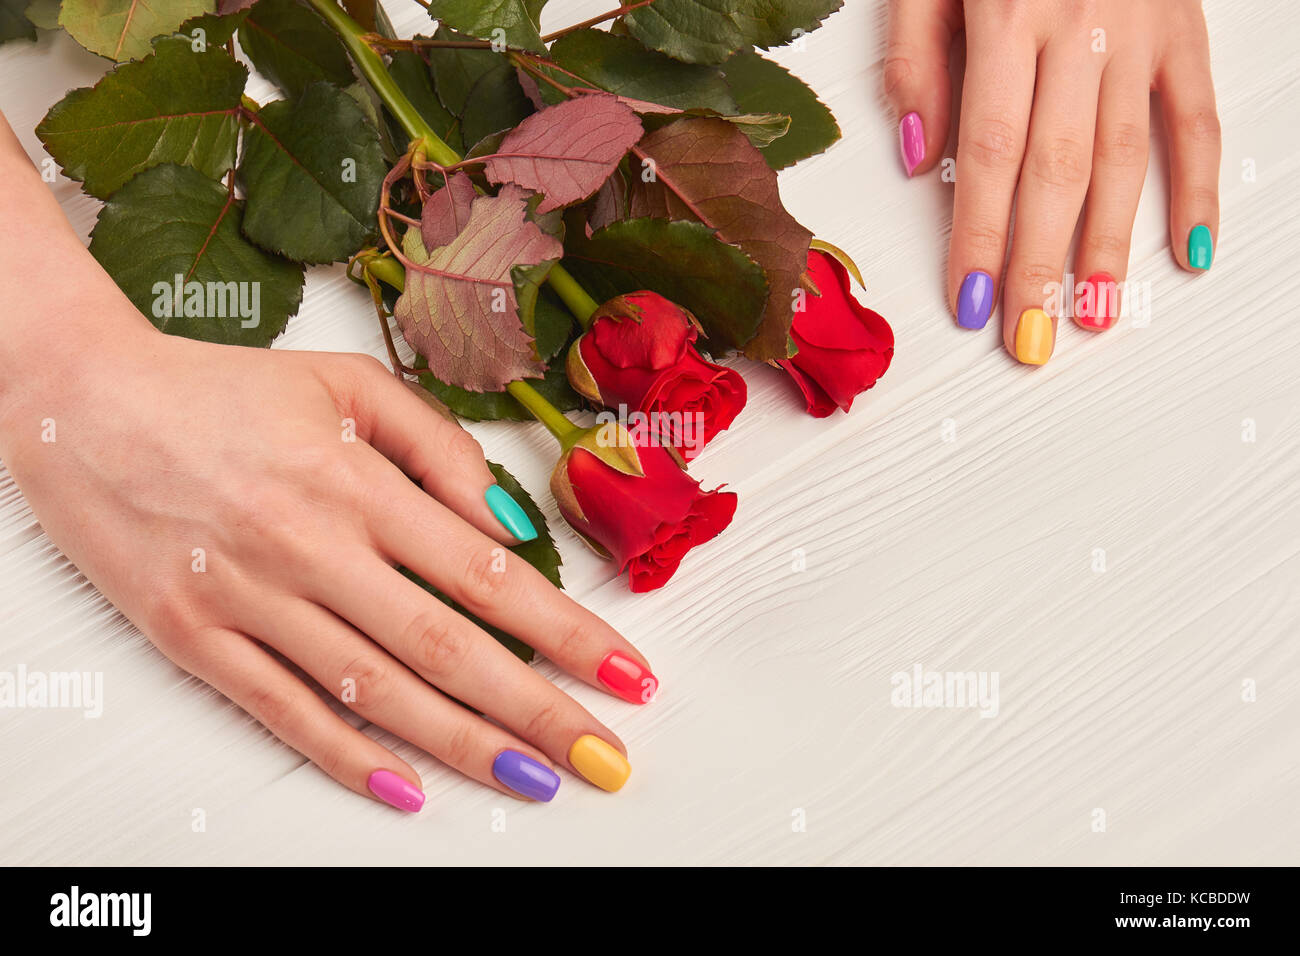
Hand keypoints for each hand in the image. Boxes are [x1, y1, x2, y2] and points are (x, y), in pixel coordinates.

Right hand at [0, 313, 654, 809]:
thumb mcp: (348, 385)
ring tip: (534, 779)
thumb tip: (515, 525)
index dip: (568, 630)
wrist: (83, 402)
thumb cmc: (224, 391)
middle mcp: (310, 546)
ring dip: (463, 744)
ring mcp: (251, 599)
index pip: (488, 573)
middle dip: (539, 709)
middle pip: (447, 646)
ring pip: (376, 691)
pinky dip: (347, 756)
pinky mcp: (197, 638)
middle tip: (605, 756)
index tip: (628, 673)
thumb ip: (440, 448)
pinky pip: (283, 711)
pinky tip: (407, 787)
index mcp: (355, 481)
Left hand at [885, 0, 1220, 362]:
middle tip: (1029, 337)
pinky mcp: (1185, 29)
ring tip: (1098, 317)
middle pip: (1055, 171)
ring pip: (1124, 159)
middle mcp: (1078, 31)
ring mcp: (1140, 33)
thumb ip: (915, 62)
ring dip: (1110, 246)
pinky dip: (1201, 186)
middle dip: (1039, 264)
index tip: (970, 300)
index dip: (978, 235)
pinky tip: (1191, 248)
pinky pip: (1197, 118)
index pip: (987, 154)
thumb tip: (916, 159)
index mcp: (1005, 16)